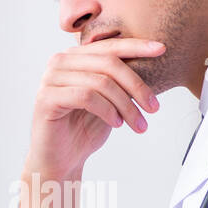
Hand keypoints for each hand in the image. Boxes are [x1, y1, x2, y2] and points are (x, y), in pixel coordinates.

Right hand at [25, 37, 164, 178]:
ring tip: (138, 124)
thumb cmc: (84, 130)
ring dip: (126, 105)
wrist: (61, 160)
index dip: (136, 46)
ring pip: (100, 82)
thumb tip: (154, 60)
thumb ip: (121, 81)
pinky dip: (107, 110)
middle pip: (108, 63)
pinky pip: (86, 97)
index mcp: (75, 57)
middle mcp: (60, 62)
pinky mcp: (46, 98)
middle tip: (154, 108)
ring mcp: (50, 78)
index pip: (109, 46)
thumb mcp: (110, 101)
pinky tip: (116, 124)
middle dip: (137, 86)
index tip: (162, 49)